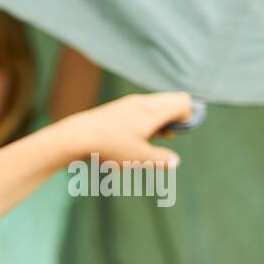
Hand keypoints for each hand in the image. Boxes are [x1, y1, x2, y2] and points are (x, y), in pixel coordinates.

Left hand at [63, 91, 192, 166]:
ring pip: (154, 106)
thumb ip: (160, 159)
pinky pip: (139, 110)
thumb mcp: (138, 158)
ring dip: (158, 121)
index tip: (177, 133)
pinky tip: (131, 137)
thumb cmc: (109, 147)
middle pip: (171, 101)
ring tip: (146, 140)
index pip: (184, 101)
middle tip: (164, 137)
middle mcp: (142, 102)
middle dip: (174, 119)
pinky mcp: (115, 109)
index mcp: (153, 111)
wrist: (75, 137)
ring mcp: (128, 104)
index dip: (188, 117)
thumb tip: (174, 161)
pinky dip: (143, 121)